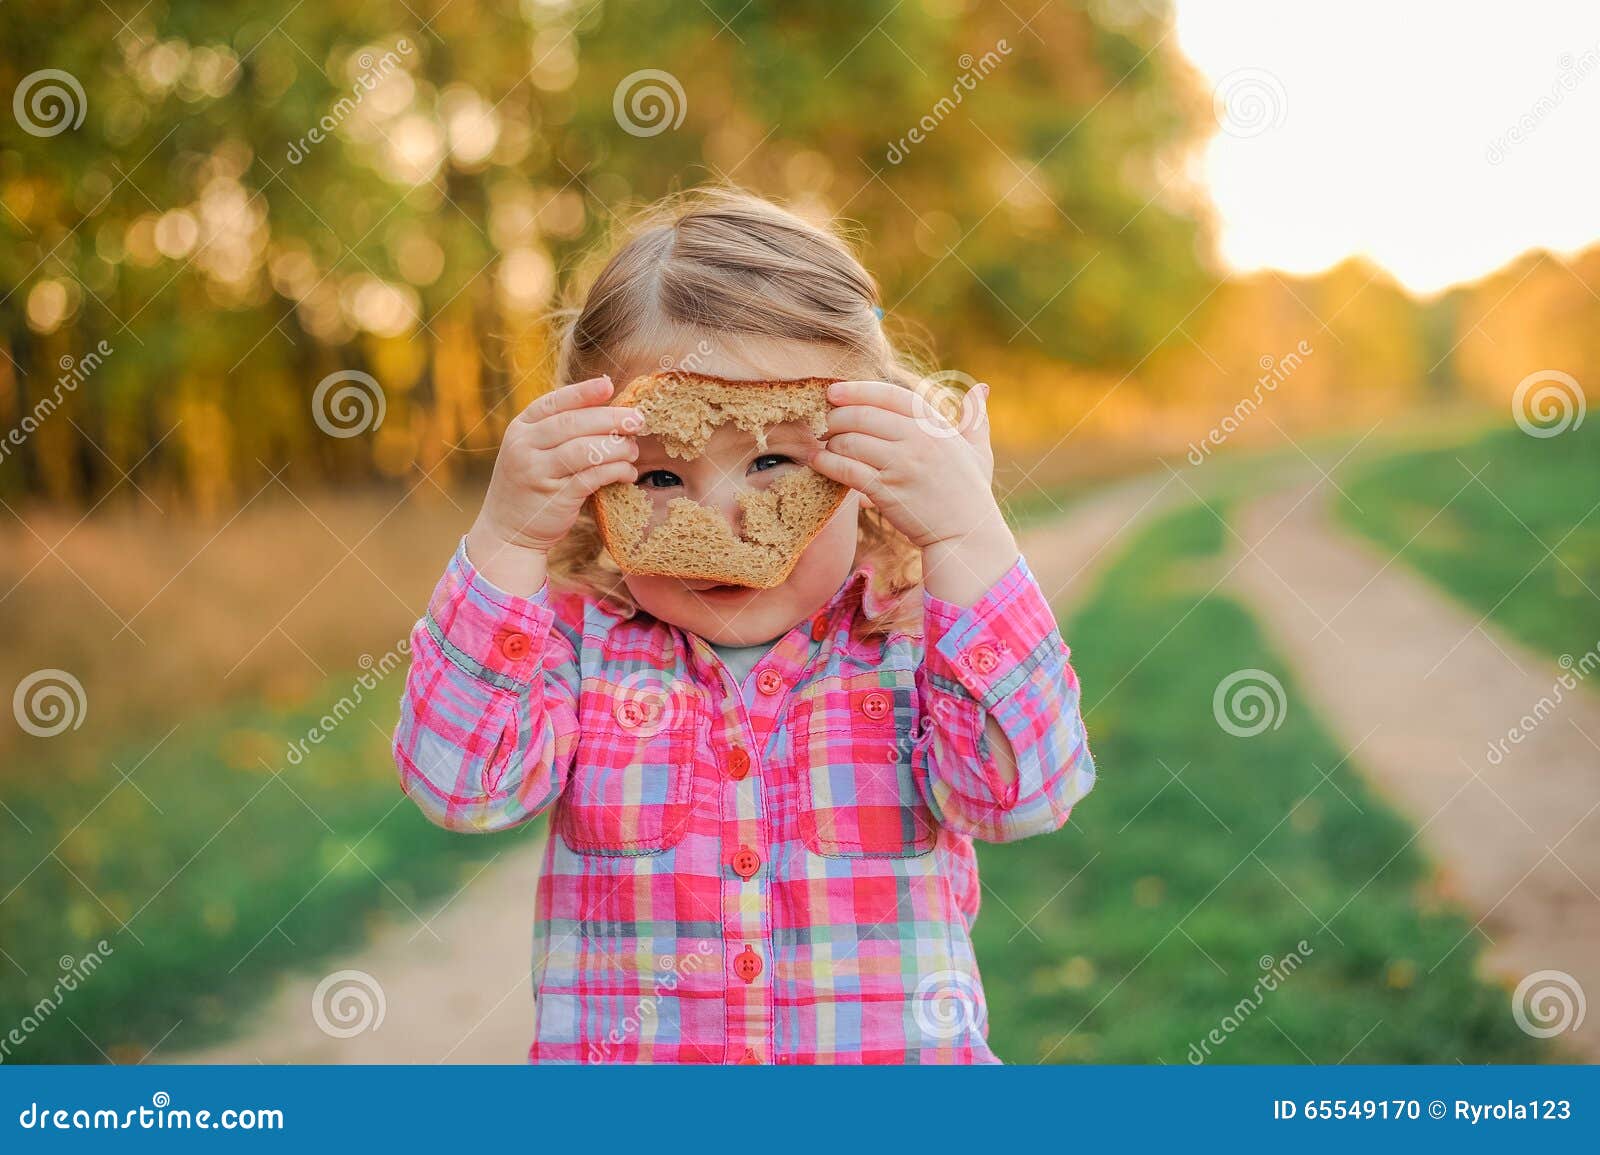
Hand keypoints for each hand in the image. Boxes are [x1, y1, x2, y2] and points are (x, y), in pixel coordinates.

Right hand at [465, 376, 641, 595]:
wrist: (507, 531)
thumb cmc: (529, 485)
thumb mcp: (532, 451)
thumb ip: (558, 431)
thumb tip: (607, 409)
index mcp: (520, 429)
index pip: (553, 402)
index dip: (583, 392)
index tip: (609, 385)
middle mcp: (524, 447)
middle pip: (573, 423)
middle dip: (611, 418)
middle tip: (638, 419)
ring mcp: (537, 472)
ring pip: (585, 450)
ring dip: (617, 448)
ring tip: (633, 451)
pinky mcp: (555, 498)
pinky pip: (592, 477)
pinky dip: (616, 471)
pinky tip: (628, 472)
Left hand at [810, 378, 1018, 604]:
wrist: (968, 536)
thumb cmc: (971, 493)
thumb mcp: (978, 451)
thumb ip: (975, 418)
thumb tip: (981, 389)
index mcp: (935, 425)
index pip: (888, 395)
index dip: (857, 389)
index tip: (834, 391)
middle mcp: (918, 439)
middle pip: (863, 415)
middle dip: (836, 416)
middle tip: (824, 422)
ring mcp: (901, 465)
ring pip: (850, 441)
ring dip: (831, 441)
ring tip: (826, 445)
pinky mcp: (886, 491)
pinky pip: (847, 470)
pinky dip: (827, 464)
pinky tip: (818, 462)